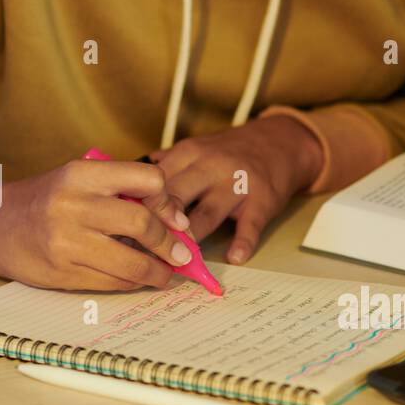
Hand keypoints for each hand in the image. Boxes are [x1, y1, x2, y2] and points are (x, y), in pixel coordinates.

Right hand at [0, 160, 197, 289]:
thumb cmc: (47, 201)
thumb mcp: (79, 181)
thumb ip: (121, 192)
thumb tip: (177, 222)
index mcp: (82, 174)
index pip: (147, 180)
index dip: (169, 202)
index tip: (176, 218)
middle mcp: (73, 205)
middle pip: (142, 224)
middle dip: (170, 243)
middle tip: (182, 254)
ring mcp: (66, 241)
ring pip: (132, 262)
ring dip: (159, 272)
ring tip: (166, 273)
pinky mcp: (62, 272)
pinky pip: (114, 282)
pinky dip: (134, 282)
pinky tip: (139, 278)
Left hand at [143, 114, 321, 264]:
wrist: (281, 143)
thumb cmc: (233, 151)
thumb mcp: (198, 147)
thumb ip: (166, 165)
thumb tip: (128, 182)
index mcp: (189, 154)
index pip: (154, 182)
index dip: (136, 208)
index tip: (123, 231)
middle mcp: (211, 167)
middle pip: (175, 198)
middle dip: (157, 225)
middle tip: (141, 251)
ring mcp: (237, 185)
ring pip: (207, 214)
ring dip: (191, 239)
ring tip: (177, 261)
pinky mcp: (262, 201)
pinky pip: (250, 226)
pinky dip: (242, 243)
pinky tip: (233, 258)